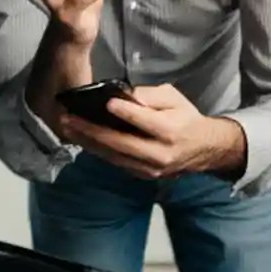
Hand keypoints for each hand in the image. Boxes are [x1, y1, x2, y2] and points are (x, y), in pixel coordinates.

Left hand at [60, 84, 245, 179]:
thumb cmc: (185, 118)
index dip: (125, 112)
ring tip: (68, 128)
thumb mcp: (174, 98)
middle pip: (121, 143)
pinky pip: (116, 162)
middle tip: (68, 119)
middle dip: (92, 130)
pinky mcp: (142, 175)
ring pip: (114, 156)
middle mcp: (159, 153)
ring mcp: (150, 168)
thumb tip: (124, 96)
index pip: (145, 121)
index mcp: (171, 131)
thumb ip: (150, 96)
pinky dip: (98, 151)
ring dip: (88, 142)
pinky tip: (82, 139)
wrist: (202, 149)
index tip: (106, 102)